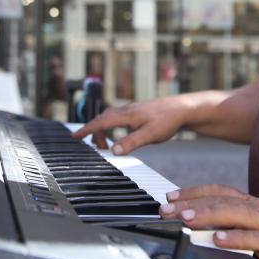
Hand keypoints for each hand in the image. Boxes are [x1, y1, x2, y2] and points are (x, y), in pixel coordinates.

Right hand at [71, 95, 190, 153]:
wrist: (183, 108)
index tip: (75, 137)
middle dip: (94, 132)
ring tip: (107, 144)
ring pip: (110, 117)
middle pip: (102, 119)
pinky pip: (118, 117)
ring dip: (103, 129)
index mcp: (126, 115)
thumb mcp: (149, 135)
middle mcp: (126, 110)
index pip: (100, 122)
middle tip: (96, 147)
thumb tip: (113, 150)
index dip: (86, 130)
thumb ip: (131, 142)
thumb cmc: (167, 120)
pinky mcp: (138, 111)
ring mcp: (132, 110)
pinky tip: (120, 133)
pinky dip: (112, 125)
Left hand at [161, 184, 258, 258]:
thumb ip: (240, 232)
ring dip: (209, 215)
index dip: (195, 192)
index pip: (222, 192)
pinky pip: (258, 240)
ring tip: (186, 218)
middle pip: (224, 200)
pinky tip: (219, 240)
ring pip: (237, 215)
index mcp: (257, 207)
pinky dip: (237, 238)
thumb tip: (209, 234)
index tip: (171, 197)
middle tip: (167, 208)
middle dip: (192, 202)